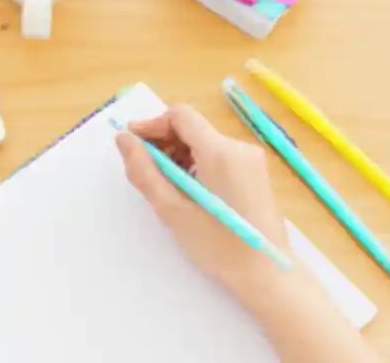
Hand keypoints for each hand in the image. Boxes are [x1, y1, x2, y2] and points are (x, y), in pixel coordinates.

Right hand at [115, 105, 290, 295]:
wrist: (266, 273)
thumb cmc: (217, 245)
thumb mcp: (172, 209)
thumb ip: (144, 170)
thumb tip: (124, 139)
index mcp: (220, 151)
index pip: (180, 115)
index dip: (152, 125)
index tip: (132, 144)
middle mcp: (239, 147)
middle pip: (193, 127)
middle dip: (165, 142)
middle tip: (146, 170)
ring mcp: (251, 159)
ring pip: (204, 142)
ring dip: (180, 155)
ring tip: (168, 187)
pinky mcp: (255, 172)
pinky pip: (219, 155)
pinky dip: (198, 164)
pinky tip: (190, 191)